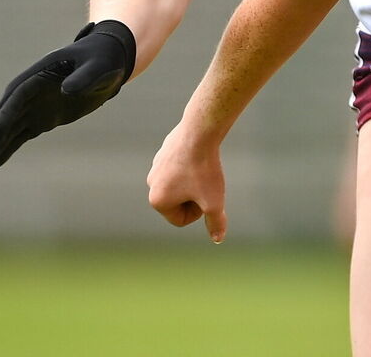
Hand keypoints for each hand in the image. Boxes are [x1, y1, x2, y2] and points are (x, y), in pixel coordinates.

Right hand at [0, 20, 136, 170]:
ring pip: (10, 127)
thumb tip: (67, 90)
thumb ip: (84, 77)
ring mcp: (35, 105)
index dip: (6, 114)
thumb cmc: (103, 59)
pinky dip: (6, 148)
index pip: (18, 95)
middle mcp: (32, 90)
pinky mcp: (41, 118)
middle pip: (7, 112)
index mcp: (41, 73)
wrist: (109, 61)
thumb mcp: (98, 66)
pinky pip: (19, 135)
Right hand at [147, 122, 227, 242]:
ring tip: (203, 168)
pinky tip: (199, 154)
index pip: (180, 220)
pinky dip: (191, 165)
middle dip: (194, 195)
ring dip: (193, 180)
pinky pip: (181, 166)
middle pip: (179, 202)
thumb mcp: (214, 201)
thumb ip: (215, 222)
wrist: (200, 131)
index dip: (199, 212)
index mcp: (157, 200)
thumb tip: (218, 239)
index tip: (207, 196)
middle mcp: (152, 184)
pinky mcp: (164, 151)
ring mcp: (156, 166)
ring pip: (180, 183)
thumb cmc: (204, 169)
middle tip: (206, 182)